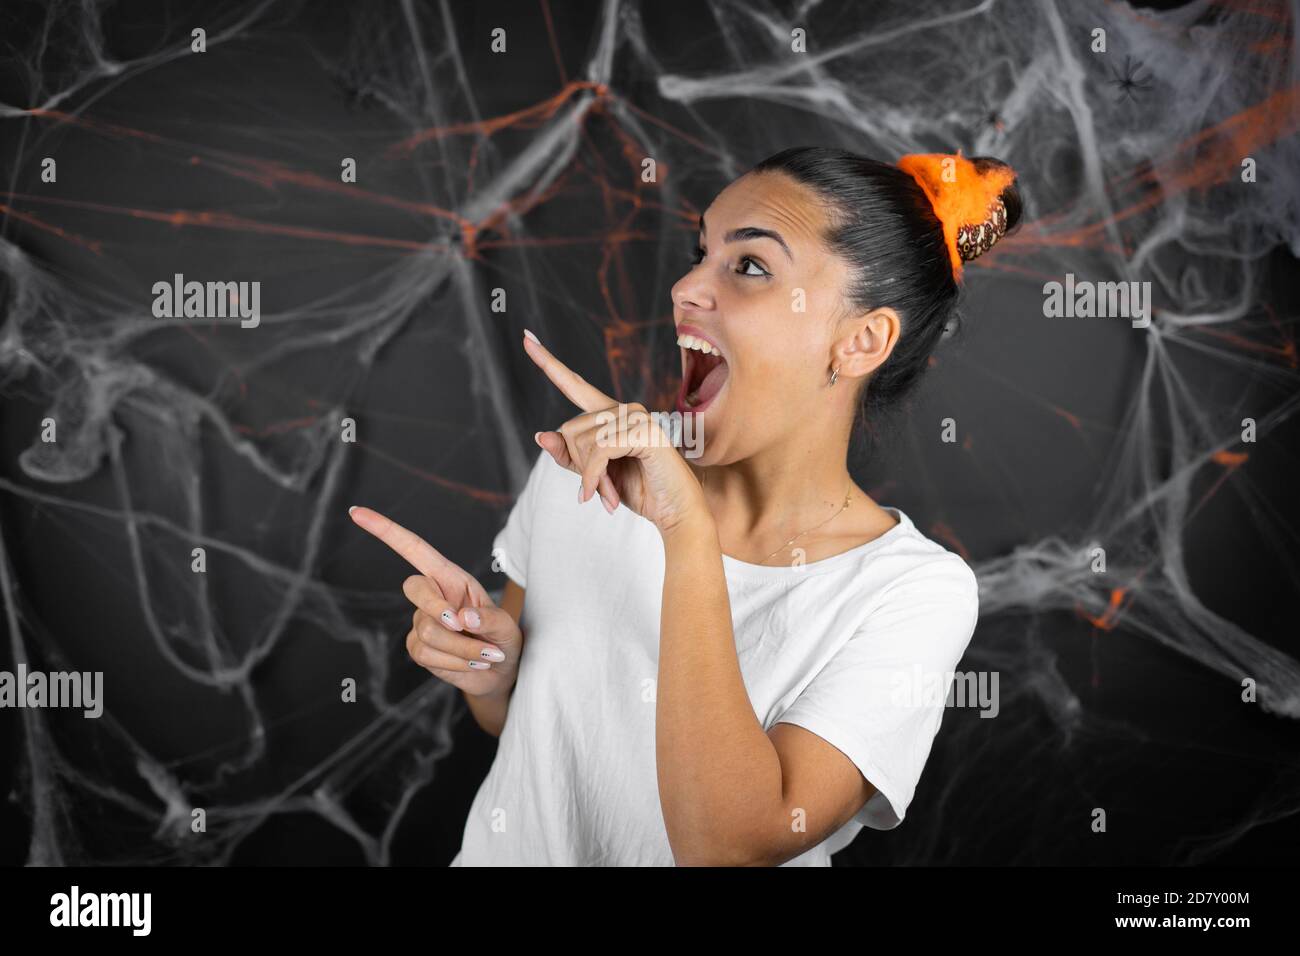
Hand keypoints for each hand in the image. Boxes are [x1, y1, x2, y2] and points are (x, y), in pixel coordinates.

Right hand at [349, 506, 520, 697]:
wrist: (500, 670)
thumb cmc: (503, 639)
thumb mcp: (506, 626)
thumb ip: (489, 619)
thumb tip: (462, 617)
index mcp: (451, 577)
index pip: (414, 549)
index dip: (386, 530)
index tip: (356, 513)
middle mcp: (433, 595)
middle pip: (414, 589)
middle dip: (437, 608)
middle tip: (463, 625)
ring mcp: (420, 622)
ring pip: (428, 632)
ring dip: (462, 647)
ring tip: (486, 653)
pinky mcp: (417, 647)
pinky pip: (427, 654)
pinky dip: (455, 662)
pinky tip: (472, 662)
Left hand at [522, 330, 708, 537]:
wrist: (676, 511)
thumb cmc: (640, 490)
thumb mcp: (595, 475)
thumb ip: (570, 456)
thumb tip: (541, 435)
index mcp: (611, 415)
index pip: (575, 385)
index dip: (549, 363)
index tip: (526, 338)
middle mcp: (624, 409)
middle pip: (570, 429)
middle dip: (579, 466)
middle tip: (597, 491)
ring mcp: (636, 416)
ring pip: (583, 442)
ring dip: (590, 477)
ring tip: (609, 496)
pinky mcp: (644, 430)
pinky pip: (598, 451)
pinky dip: (595, 478)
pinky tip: (607, 497)